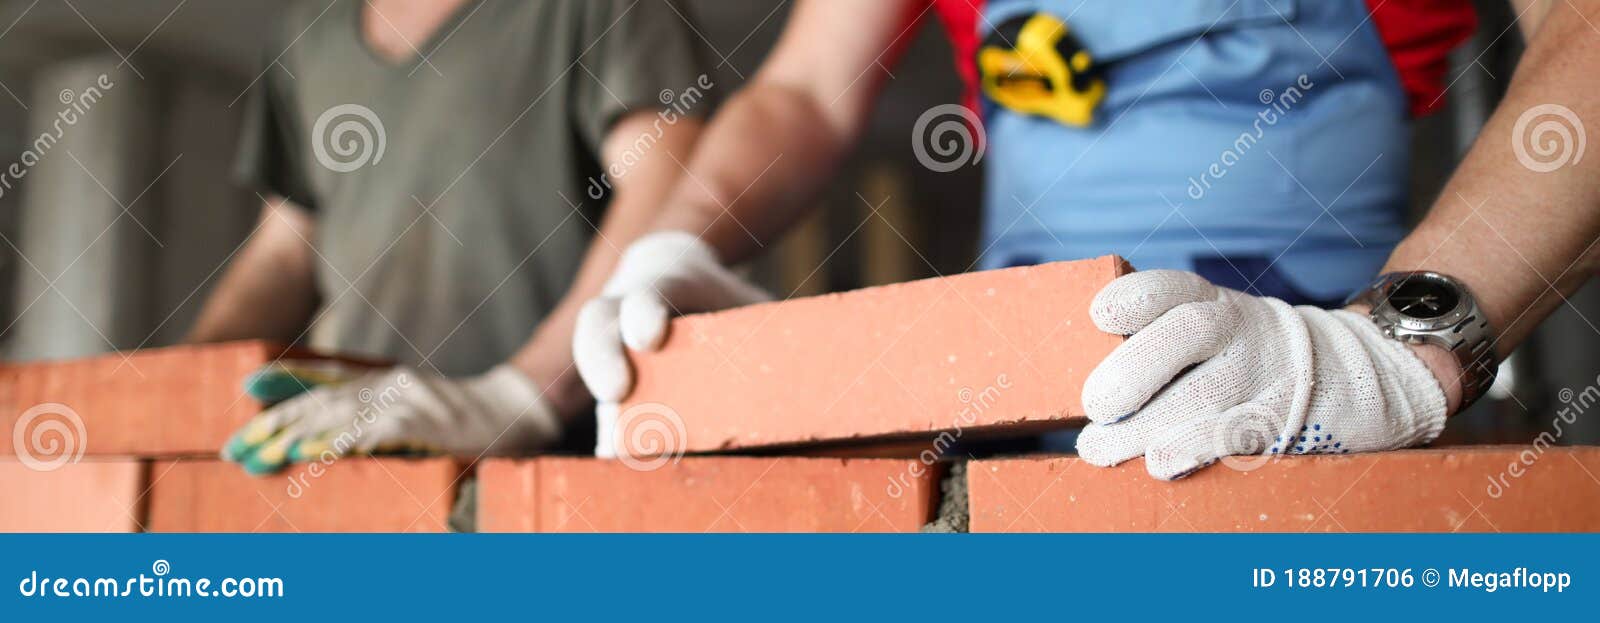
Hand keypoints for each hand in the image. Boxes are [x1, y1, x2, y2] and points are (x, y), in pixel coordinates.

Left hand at [223, 361, 560, 474]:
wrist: (521, 411)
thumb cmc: (468, 422)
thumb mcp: (416, 412)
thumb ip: (374, 416)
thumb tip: (321, 434)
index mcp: (386, 382)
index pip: (326, 382)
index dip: (284, 384)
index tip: (243, 389)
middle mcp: (391, 384)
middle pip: (321, 402)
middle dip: (274, 424)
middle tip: (235, 447)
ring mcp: (408, 401)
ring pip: (339, 414)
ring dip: (293, 435)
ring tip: (259, 452)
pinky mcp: (425, 422)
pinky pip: (373, 432)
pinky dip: (339, 441)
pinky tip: (311, 451)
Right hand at [571, 231, 769, 455]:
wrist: (675, 277)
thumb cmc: (725, 299)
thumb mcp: (752, 302)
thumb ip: (775, 329)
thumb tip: (825, 372)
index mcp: (667, 282)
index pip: (650, 289)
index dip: (646, 309)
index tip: (650, 338)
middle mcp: (625, 310)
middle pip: (598, 325)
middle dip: (603, 356)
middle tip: (617, 392)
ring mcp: (610, 343)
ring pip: (589, 359)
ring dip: (601, 406)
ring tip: (614, 450)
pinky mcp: (611, 378)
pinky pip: (602, 401)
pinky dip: (609, 433)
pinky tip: (622, 467)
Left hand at [1077, 270, 1447, 479]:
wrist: (1359, 377)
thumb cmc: (1253, 359)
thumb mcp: (1216, 329)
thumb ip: (1157, 342)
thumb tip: (1087, 387)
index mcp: (1213, 302)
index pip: (1171, 288)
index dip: (1132, 298)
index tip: (1099, 316)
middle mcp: (1242, 329)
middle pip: (1185, 334)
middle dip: (1129, 372)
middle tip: (1095, 405)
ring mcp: (1267, 374)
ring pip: (1202, 395)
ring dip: (1144, 426)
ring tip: (1099, 448)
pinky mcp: (1285, 420)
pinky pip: (1236, 434)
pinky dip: (1192, 448)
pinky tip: (1159, 463)